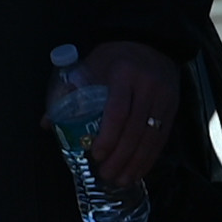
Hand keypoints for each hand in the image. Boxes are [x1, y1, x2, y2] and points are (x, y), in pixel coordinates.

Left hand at [77, 41, 179, 192]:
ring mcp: (163, 98)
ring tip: (122, 180)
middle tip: (107, 174)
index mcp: (123, 74)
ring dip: (136, 162)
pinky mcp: (173, 107)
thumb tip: (48, 123)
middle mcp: (147, 86)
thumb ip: (70, 92)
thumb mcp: (91, 66)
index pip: (117, 111)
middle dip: (121, 157)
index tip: (97, 155)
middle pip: (135, 129)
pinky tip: (139, 170)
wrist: (150, 42)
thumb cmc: (115, 57)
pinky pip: (162, 138)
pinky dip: (150, 157)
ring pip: (151, 137)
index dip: (108, 137)